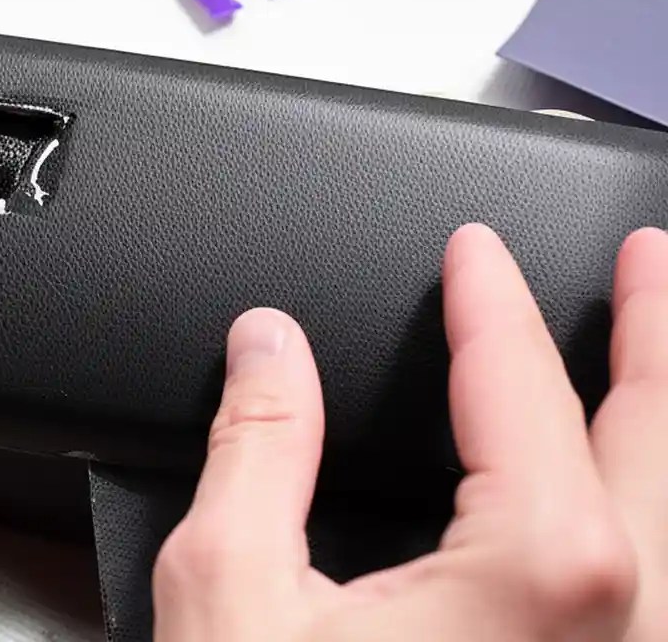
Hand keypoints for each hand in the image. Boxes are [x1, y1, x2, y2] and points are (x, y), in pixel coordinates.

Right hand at [153, 224, 666, 640]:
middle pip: (654, 429)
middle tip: (645, 258)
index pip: (518, 384)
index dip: (491, 300)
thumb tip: (266, 349)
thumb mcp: (232, 587)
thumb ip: (258, 447)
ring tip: (656, 347)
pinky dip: (648, 493)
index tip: (475, 252)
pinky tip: (623, 484)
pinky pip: (655, 569)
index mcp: (535, 568)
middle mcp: (617, 620)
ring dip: (663, 409)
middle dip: (652, 328)